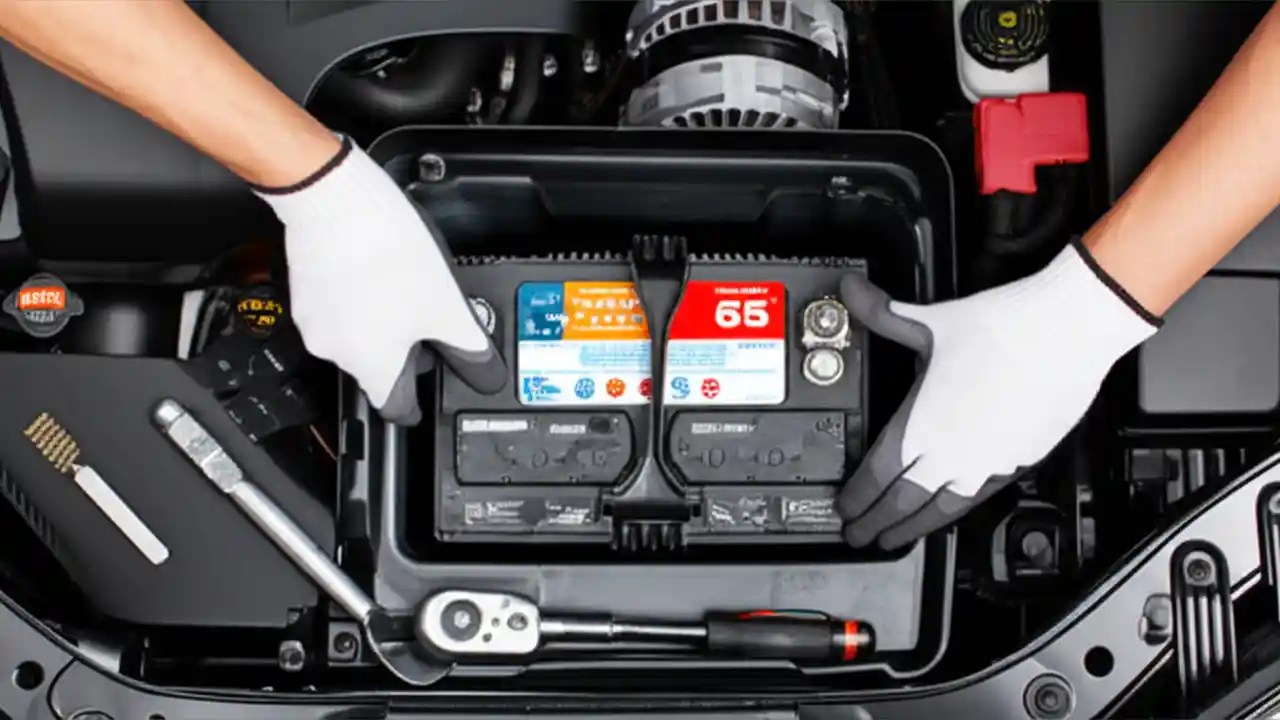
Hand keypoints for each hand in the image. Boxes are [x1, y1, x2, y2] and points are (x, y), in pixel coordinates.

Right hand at [255, 138, 492, 424]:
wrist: (335, 197)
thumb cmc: (386, 252)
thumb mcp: (448, 309)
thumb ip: (470, 351)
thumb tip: (488, 378)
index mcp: (370, 364)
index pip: (394, 408)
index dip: (415, 408)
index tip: (420, 407)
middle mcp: (335, 351)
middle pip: (378, 365)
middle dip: (406, 350)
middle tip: (428, 320)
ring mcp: (315, 319)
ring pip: (358, 333)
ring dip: (384, 319)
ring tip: (406, 284)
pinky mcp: (306, 288)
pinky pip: (340, 305)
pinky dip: (362, 296)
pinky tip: (380, 269)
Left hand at [837, 242, 1159, 549]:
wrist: (1067, 333)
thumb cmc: (1004, 328)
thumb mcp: (929, 321)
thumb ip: (883, 313)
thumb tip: (849, 292)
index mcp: (920, 424)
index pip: (876, 475)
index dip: (856, 497)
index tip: (843, 509)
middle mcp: (950, 452)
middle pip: (901, 501)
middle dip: (874, 522)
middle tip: (858, 536)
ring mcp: (985, 462)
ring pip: (939, 509)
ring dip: (912, 527)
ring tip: (894, 539)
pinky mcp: (1016, 462)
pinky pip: (976, 499)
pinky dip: (953, 513)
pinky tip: (947, 514)